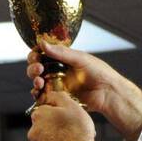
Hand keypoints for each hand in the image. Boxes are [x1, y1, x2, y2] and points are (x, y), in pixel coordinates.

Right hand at [27, 42, 141, 140]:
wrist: (108, 93)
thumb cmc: (99, 72)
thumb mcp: (80, 59)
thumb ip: (61, 53)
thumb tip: (42, 43)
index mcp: (63, 59)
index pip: (43, 54)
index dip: (35, 54)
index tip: (35, 56)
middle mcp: (58, 71)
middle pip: (37, 68)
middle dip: (33, 68)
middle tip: (38, 69)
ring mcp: (57, 85)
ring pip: (38, 82)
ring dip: (34, 81)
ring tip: (39, 82)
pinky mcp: (58, 98)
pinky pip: (43, 96)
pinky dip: (38, 94)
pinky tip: (39, 93)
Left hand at [28, 89, 96, 140]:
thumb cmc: (77, 130)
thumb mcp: (71, 105)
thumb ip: (58, 96)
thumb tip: (51, 94)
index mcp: (38, 115)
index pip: (44, 108)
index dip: (57, 111)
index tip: (67, 115)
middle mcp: (33, 130)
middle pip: (45, 122)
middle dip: (55, 123)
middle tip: (70, 127)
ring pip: (46, 136)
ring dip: (55, 136)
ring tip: (70, 138)